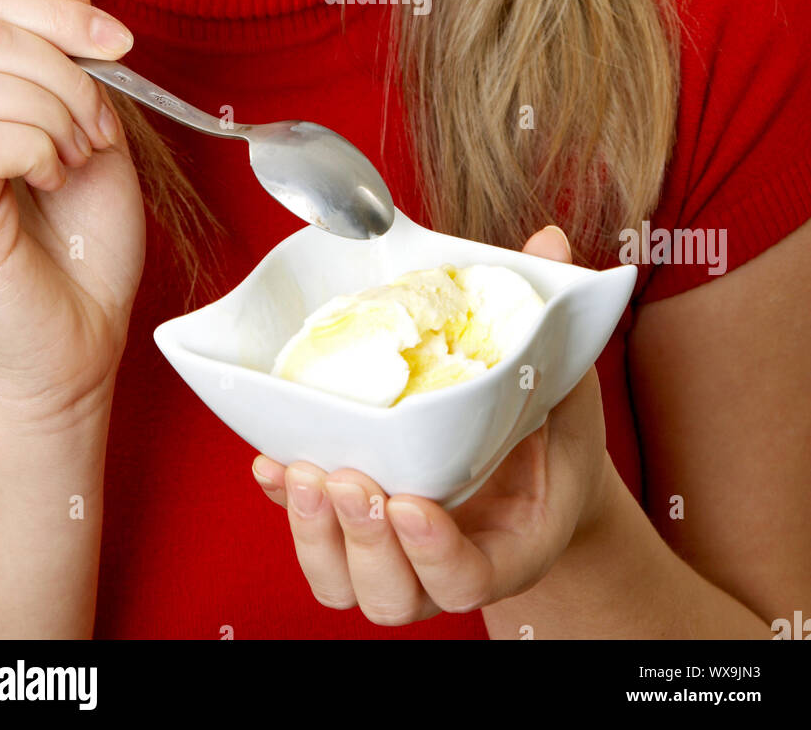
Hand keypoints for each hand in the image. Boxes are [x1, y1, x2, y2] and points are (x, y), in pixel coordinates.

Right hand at [0, 0, 145, 426]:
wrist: (81, 335)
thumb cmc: (84, 242)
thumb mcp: (94, 126)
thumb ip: (72, 57)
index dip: (58, 10)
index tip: (121, 45)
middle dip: (64, 67)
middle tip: (97, 130)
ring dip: (59, 115)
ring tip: (75, 163)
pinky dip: (36, 149)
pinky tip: (49, 181)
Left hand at [251, 226, 609, 624]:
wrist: (532, 469)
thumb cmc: (550, 431)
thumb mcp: (566, 382)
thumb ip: (556, 328)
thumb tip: (548, 240)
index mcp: (510, 545)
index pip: (470, 581)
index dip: (435, 554)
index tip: (411, 503)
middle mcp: (445, 564)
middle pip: (392, 596)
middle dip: (361, 541)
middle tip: (348, 477)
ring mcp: (396, 557)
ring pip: (343, 584)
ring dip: (314, 533)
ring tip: (305, 466)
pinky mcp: (355, 531)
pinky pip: (312, 539)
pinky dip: (284, 503)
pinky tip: (271, 459)